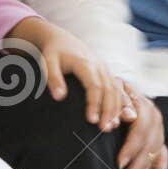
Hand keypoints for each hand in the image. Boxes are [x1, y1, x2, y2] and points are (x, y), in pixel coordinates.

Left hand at [6, 17, 130, 131]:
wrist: (61, 39)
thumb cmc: (53, 53)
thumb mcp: (47, 62)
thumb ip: (53, 79)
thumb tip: (59, 97)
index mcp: (85, 62)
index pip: (94, 86)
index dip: (95, 104)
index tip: (92, 121)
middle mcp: (99, 65)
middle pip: (109, 90)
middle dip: (109, 111)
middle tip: (105, 129)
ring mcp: (104, 68)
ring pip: (116, 90)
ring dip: (116, 109)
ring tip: (112, 127)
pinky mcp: (106, 72)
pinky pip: (117, 88)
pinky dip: (120, 103)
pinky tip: (118, 117)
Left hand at [115, 81, 167, 168]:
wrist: (117, 85)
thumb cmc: (111, 90)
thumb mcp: (113, 90)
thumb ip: (120, 100)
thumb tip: (129, 116)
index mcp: (144, 105)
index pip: (141, 128)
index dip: (131, 147)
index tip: (119, 164)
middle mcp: (155, 119)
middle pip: (148, 147)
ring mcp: (159, 130)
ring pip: (153, 156)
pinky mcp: (159, 139)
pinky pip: (163, 157)